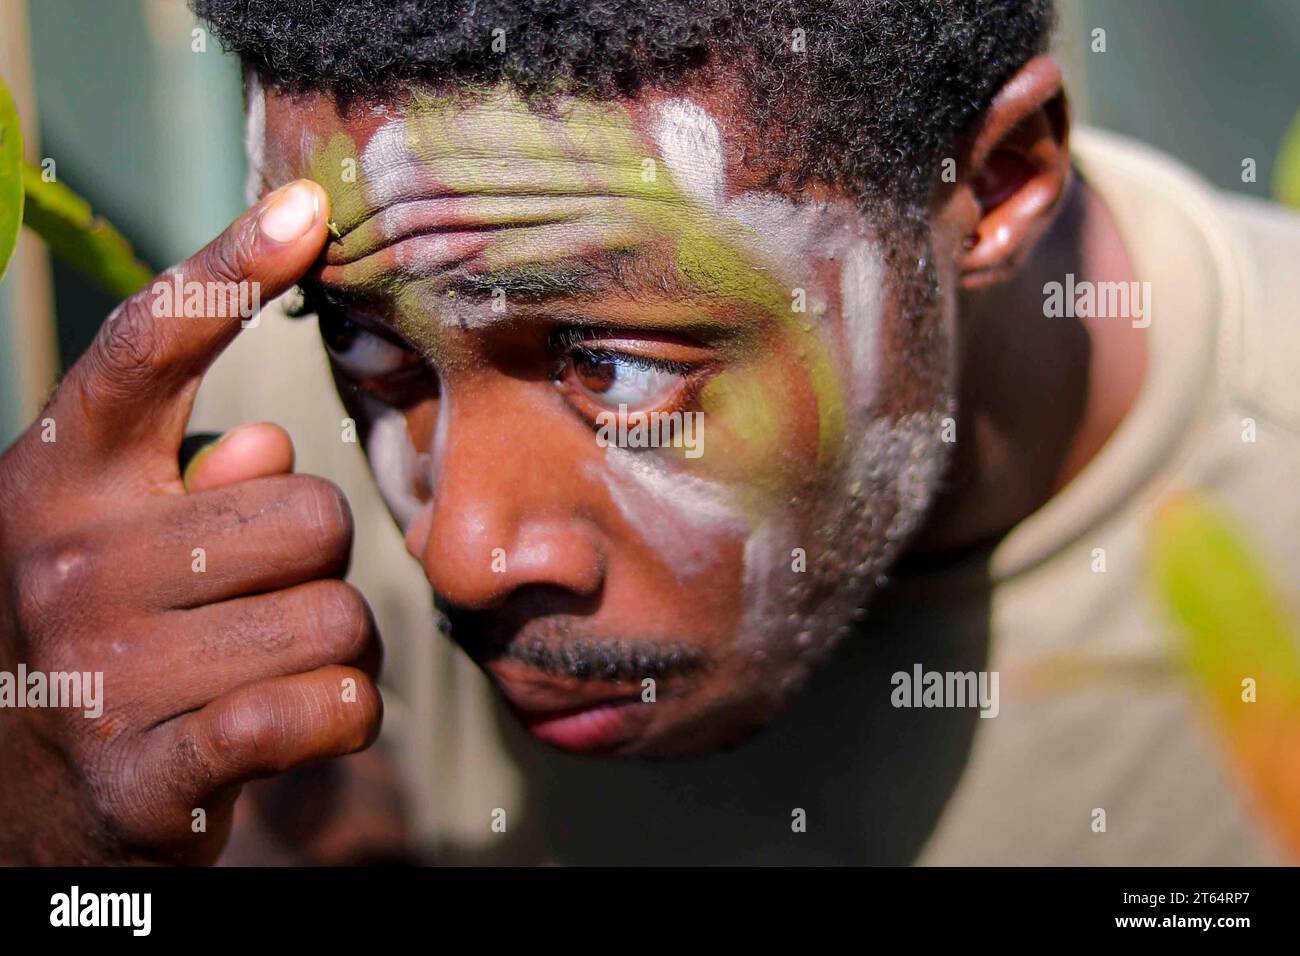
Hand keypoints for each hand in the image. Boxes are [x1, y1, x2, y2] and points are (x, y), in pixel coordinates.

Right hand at [0, 180, 382, 864]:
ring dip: (338, 647)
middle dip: (316, 565)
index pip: (143, 350)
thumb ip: (188, 477)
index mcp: (58, 480)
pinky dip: (343, 713)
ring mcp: (100, 673)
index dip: (226, 270)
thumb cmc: (106, 642)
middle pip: (308, 514)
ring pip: (336, 616)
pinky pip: (315, 707)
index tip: (304, 211)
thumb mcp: (117, 541)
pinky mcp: (148, 776)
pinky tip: (312, 720)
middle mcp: (67, 562)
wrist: (20, 807)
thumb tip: (265, 445)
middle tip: (261, 601)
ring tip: (272, 666)